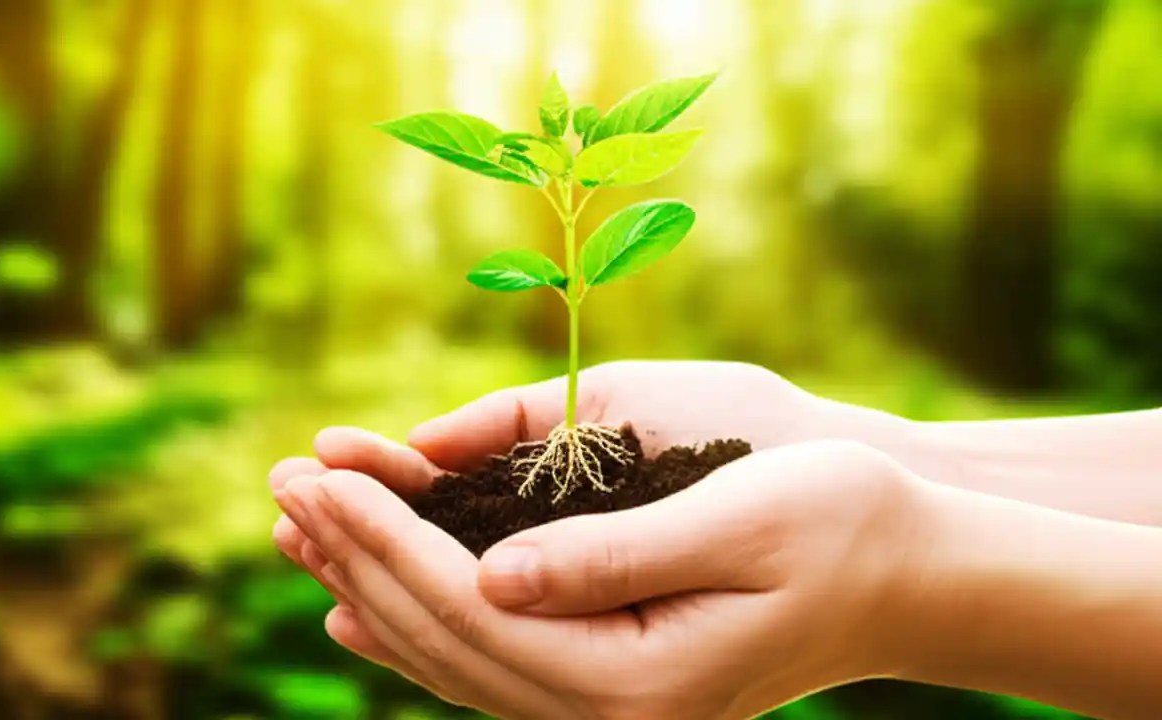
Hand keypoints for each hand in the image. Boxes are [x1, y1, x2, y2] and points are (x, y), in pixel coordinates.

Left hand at [273, 440, 931, 717]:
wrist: (908, 574)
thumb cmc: (841, 524)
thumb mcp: (736, 520)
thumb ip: (609, 557)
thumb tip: (491, 575)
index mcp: (636, 677)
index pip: (468, 603)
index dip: (381, 535)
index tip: (316, 472)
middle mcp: (611, 715)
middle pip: (444, 634)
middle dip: (356, 553)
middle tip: (283, 483)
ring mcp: (609, 712)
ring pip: (454, 657)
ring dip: (369, 588)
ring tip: (300, 533)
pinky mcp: (611, 686)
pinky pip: (487, 664)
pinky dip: (417, 626)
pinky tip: (364, 604)